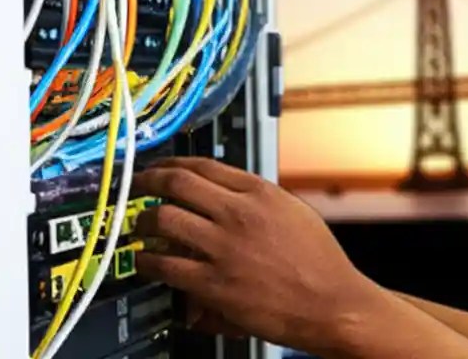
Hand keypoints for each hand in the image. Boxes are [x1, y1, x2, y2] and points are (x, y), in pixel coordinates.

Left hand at [131, 157, 377, 354]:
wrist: (330, 303)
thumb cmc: (319, 263)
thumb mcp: (295, 213)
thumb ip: (259, 201)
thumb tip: (227, 196)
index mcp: (261, 194)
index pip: (204, 166)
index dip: (173, 162)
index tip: (162, 166)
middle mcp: (239, 214)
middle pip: (176, 184)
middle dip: (147, 181)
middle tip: (137, 185)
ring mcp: (224, 248)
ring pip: (163, 219)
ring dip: (143, 221)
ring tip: (139, 227)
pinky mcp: (213, 283)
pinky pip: (164, 265)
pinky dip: (146, 261)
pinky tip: (145, 262)